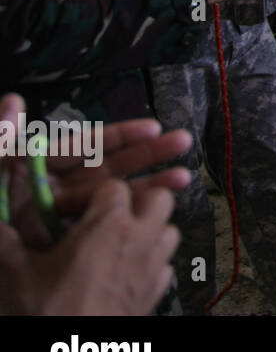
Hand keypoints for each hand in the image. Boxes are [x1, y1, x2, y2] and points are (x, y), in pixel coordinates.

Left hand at [0, 93, 191, 249]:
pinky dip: (130, 223)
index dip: (117, 136)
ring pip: (109, 201)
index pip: (79, 147)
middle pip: (104, 170)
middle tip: (183, 144)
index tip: (152, 127)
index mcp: (28, 172)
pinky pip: (100, 232)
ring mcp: (56, 224)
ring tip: (183, 180)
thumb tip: (13, 101)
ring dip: (147, 189)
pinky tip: (156, 215)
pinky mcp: (60, 251)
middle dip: (146, 157)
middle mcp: (47, 194)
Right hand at [0, 181, 179, 314]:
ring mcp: (154, 266)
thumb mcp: (17, 273)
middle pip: (159, 199)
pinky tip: (127, 272)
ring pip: (169, 231)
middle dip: (138, 202)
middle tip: (108, 218)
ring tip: (120, 243)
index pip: (114, 187)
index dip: (91, 195)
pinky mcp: (157, 292)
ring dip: (150, 231)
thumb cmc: (50, 311)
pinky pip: (166, 265)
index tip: (69, 213)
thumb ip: (5, 243)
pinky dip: (152, 263)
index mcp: (109, 225)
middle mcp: (140, 239)